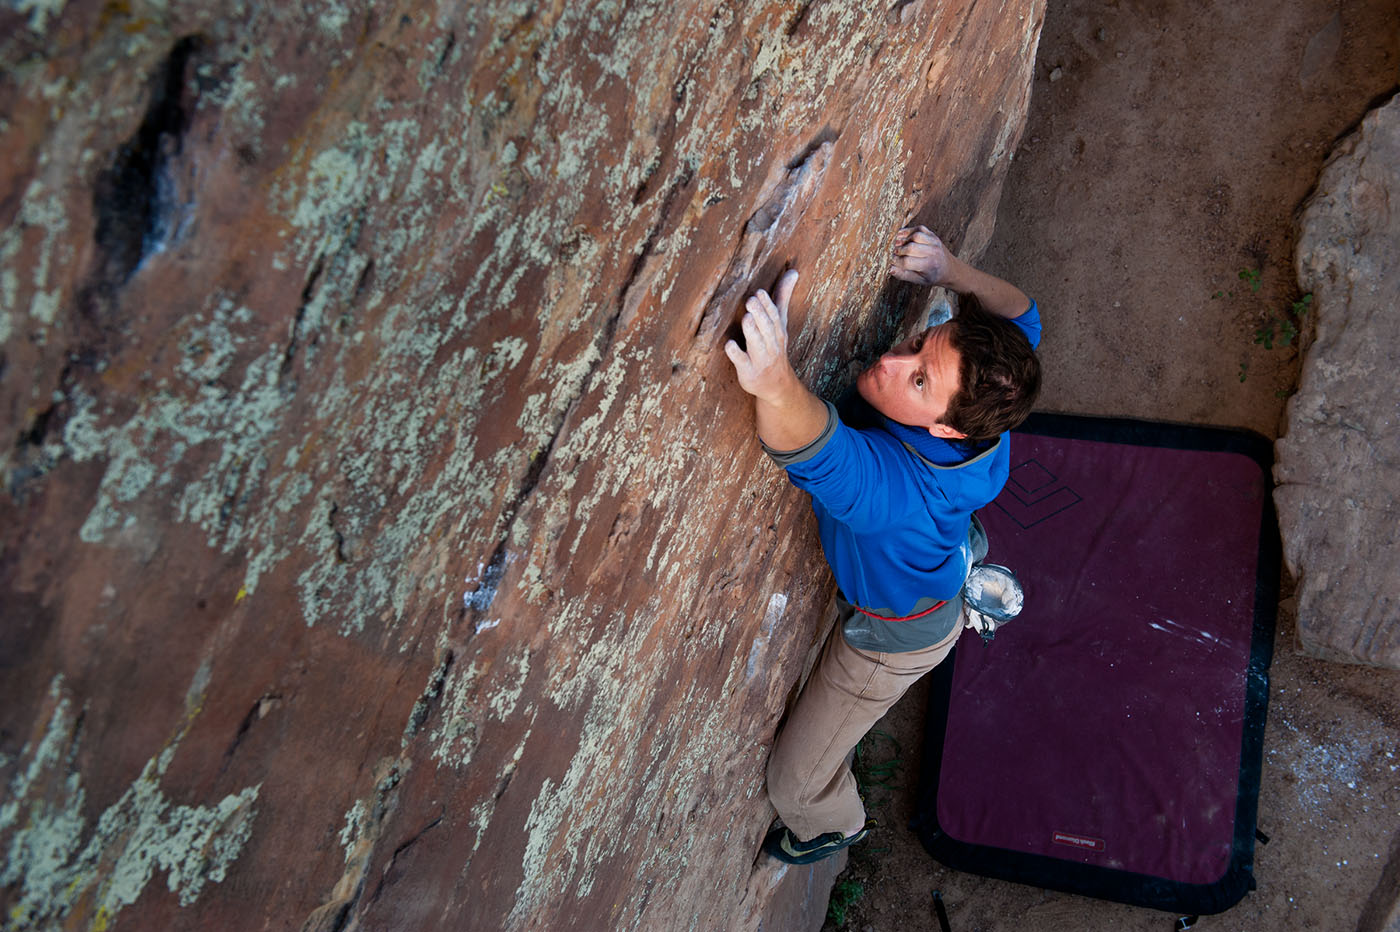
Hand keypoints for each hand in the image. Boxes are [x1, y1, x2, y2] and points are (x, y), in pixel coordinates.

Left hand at [725, 269, 798, 400]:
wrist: (777, 386)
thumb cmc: (774, 347)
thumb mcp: (781, 324)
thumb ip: (783, 298)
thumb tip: (793, 271)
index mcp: (778, 333)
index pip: (775, 317)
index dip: (768, 305)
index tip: (759, 292)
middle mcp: (771, 346)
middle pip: (767, 329)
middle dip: (760, 315)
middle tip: (751, 300)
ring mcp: (760, 360)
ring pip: (757, 345)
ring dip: (752, 331)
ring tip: (746, 318)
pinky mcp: (748, 373)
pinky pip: (742, 363)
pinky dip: (736, 354)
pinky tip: (729, 345)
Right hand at [889, 225, 956, 285]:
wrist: (949, 269)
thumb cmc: (932, 275)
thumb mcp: (918, 280)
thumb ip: (903, 275)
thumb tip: (890, 268)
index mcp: (929, 265)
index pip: (907, 262)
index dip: (896, 261)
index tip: (890, 261)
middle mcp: (933, 252)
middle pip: (910, 248)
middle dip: (898, 250)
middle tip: (892, 253)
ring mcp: (934, 241)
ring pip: (915, 236)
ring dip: (903, 239)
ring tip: (897, 245)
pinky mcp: (933, 235)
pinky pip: (919, 229)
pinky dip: (909, 231)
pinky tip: (904, 238)